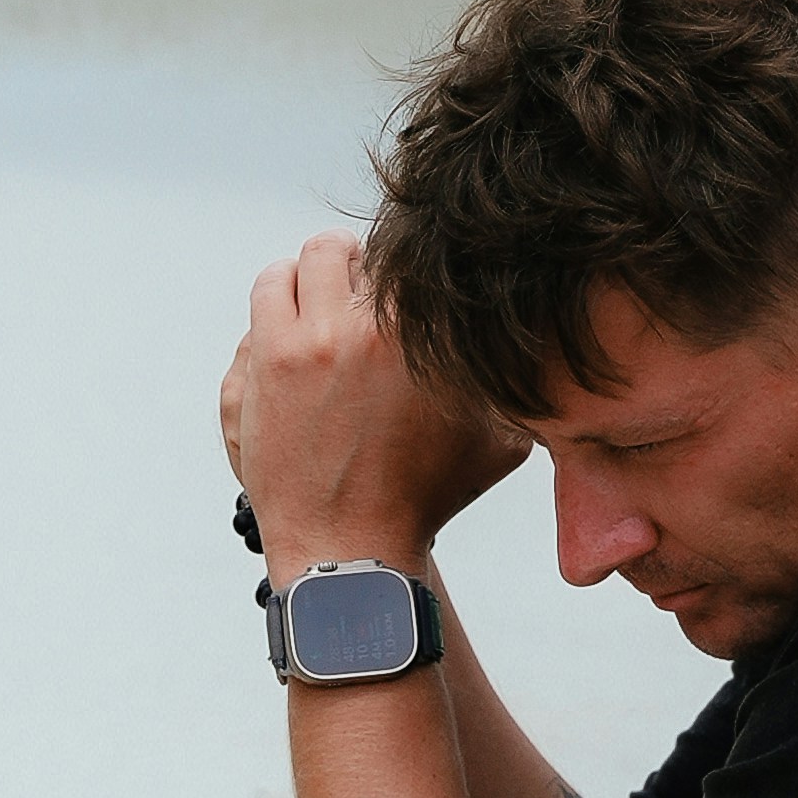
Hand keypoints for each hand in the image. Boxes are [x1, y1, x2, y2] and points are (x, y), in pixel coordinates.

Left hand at [219, 237, 526, 579]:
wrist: (353, 549)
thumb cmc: (426, 497)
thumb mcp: (498, 440)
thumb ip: (516, 384)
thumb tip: (536, 338)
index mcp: (418, 335)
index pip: (404, 255)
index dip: (401, 264)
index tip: (399, 283)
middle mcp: (356, 328)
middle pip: (339, 248)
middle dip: (349, 263)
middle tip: (356, 288)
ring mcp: (301, 344)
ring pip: (292, 267)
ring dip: (305, 278)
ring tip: (318, 303)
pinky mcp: (261, 365)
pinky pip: (261, 301)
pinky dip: (274, 305)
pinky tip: (291, 331)